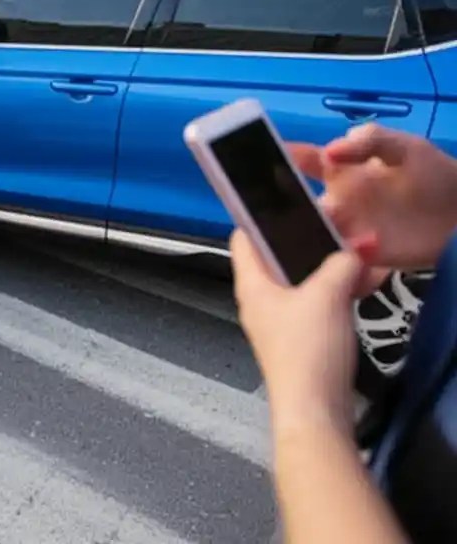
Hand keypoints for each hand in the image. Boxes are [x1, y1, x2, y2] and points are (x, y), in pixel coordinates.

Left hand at [231, 230, 363, 436]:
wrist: (314, 409)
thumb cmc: (306, 351)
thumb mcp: (326, 295)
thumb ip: (340, 264)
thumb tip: (352, 252)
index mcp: (251, 285)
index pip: (243, 238)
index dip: (261, 216)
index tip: (286, 200)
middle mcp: (260, 300)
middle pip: (281, 257)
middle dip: (312, 241)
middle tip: (340, 225)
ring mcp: (281, 320)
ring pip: (305, 280)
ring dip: (332, 267)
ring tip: (361, 254)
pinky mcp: (303, 338)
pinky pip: (320, 302)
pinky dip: (339, 290)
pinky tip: (366, 284)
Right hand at [290, 123, 456, 272]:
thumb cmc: (432, 174)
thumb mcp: (405, 147)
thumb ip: (369, 140)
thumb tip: (329, 151)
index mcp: (338, 172)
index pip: (301, 163)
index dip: (278, 161)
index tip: (257, 163)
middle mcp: (333, 201)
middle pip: (297, 205)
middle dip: (284, 209)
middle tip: (281, 212)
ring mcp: (343, 230)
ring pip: (312, 235)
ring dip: (310, 237)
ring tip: (324, 234)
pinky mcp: (358, 258)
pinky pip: (334, 261)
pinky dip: (333, 264)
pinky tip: (343, 259)